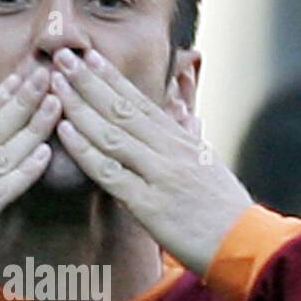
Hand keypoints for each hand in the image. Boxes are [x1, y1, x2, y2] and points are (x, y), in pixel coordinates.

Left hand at [48, 47, 252, 274]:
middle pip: (121, 109)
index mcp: (181, 140)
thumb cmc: (225, 209)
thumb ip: (190, 134)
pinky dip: (84, 150)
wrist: (246, 244)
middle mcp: (169, 150)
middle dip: (89, 80)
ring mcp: (159, 175)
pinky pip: (110, 172)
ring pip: (111, 134)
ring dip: (80, 107)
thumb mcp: (210, 163)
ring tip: (55, 85)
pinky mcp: (149, 205)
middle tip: (61, 56)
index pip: (140, 100)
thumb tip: (182, 109)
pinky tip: (64, 130)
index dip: (111, 77)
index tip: (88, 56)